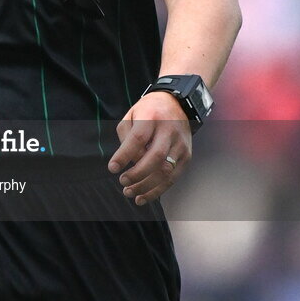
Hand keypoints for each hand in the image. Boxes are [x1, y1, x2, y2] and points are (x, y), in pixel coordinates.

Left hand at [107, 91, 191, 205]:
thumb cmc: (149, 111)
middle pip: (155, 156)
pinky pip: (173, 177)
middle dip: (138, 174)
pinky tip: (144, 196)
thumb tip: (128, 161)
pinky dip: (158, 190)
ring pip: (166, 170)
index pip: (138, 138)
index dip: (124, 155)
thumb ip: (126, 136)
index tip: (112, 168)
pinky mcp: (187, 156)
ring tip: (130, 192)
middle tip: (123, 181)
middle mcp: (169, 130)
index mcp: (152, 117)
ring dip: (147, 186)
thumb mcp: (132, 115)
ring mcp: (181, 144)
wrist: (177, 104)